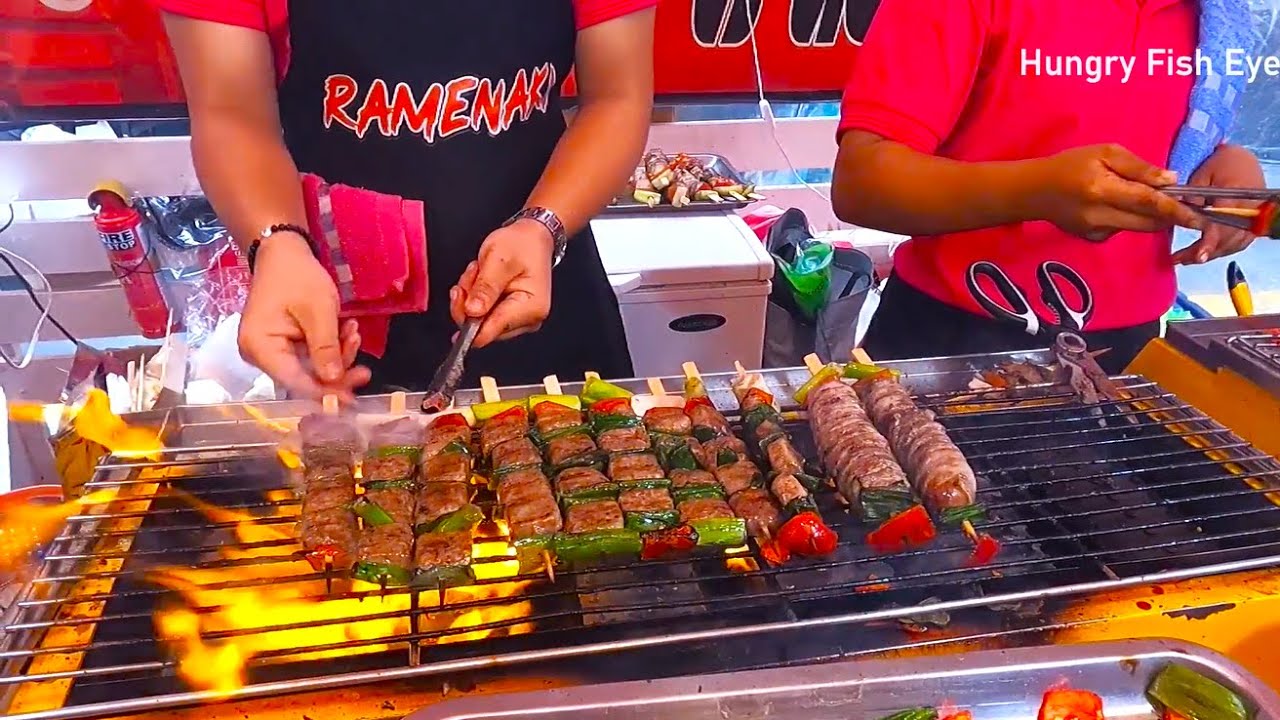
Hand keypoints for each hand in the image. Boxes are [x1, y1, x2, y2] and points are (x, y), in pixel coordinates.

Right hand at [238, 234, 370, 400]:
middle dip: (337, 372)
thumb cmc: (296, 276)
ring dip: (338, 355)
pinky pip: (311, 357)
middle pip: (304, 379)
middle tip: (366, 371)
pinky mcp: (285, 347)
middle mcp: (261, 356)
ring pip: (312, 369)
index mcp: (260, 347)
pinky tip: (346, 331)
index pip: (295, 382)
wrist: (283, 254)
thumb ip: (326, 347)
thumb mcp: (318, 310)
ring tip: (353, 332)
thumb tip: (334, 381)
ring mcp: (273, 352)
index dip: (324, 392)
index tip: (352, 399)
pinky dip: (331, 348)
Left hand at [450, 219, 553, 347]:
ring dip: (471, 298)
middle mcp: (528, 320)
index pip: (490, 332)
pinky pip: (483, 316)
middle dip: (469, 302)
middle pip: (482, 328)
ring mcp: (519, 320)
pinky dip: (475, 298)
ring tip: (480, 273)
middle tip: (473, 275)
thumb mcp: (498, 260)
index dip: (467, 319)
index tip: (460, 295)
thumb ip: (485, 288)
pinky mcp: (510, 316)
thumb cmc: (522, 245)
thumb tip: (472, 313)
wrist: (532, 238)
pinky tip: (481, 281)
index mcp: (530, 308)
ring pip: (479, 322)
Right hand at [1029, 143, 1204, 241]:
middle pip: (1149, 222)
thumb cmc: (1069, 164)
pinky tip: (1119, 204)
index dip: (1177, 210)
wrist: (1034, 191)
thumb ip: (1138, 167)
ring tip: (1153, 199)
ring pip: (1139, 227)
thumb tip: (1170, 179)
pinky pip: (1124, 228)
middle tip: (1189, 206)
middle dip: (1172, 216)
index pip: (1148, 203)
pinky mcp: (1094, 238)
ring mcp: (1097, 231)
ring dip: (1153, 216)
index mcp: (1103, 191)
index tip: (1200, 218)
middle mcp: (1101, 216)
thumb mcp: (1105, 152)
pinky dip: (1132, 217)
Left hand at [1171, 144, 1265, 264]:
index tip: (1198, 256)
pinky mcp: (1253, 222)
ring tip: (1186, 258)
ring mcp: (1254, 217)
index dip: (1210, 243)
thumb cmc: (1220, 164)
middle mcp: (1249, 209)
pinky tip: (1205, 253)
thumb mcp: (1201, 175)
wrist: (1243, 159)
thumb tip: (1180, 217)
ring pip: (1234, 243)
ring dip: (1211, 253)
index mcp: (1235, 196)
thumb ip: (1192, 197)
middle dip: (1203, 252)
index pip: (1222, 225)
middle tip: (1180, 259)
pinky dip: (1222, 249)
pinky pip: (1240, 242)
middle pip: (1227, 239)